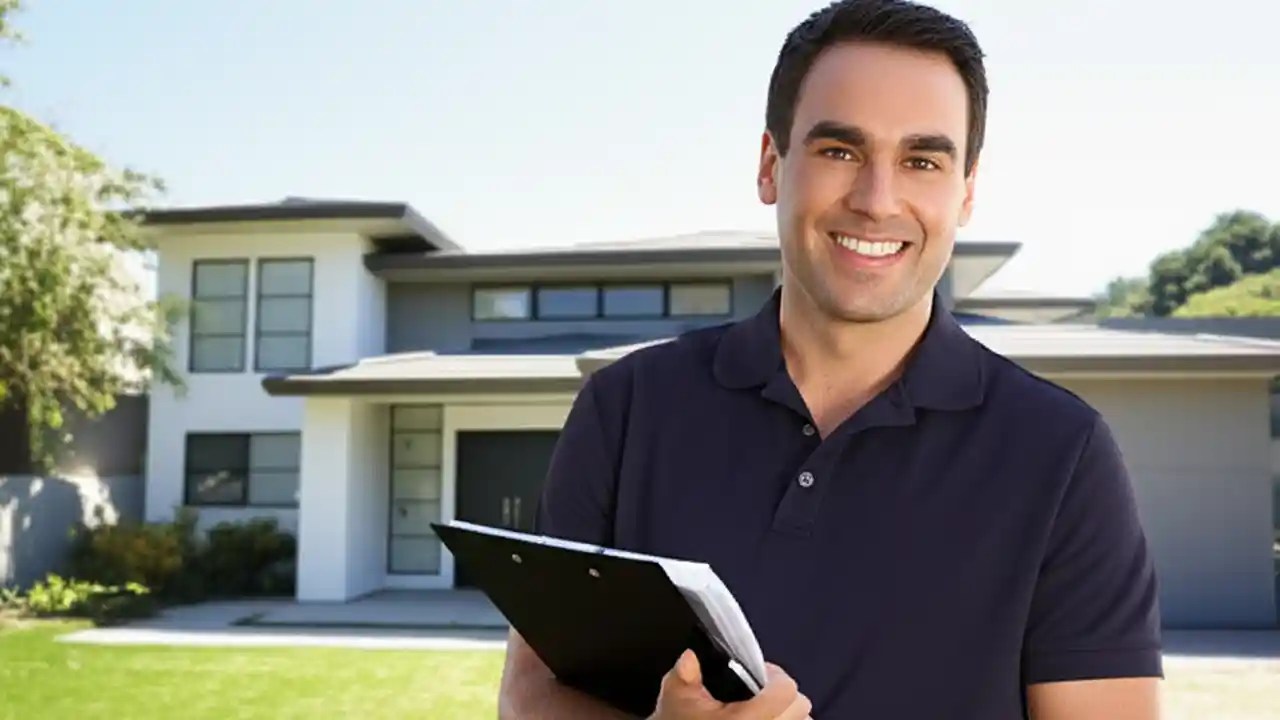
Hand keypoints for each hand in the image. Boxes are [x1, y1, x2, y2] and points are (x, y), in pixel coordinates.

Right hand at [650, 649, 812, 718]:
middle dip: (785, 696)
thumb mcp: (675, 700)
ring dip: (790, 715)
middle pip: (801, 707)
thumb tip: (690, 657)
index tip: (758, 675)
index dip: (774, 677)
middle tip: (762, 693)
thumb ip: (684, 676)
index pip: (786, 690)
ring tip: (766, 713)